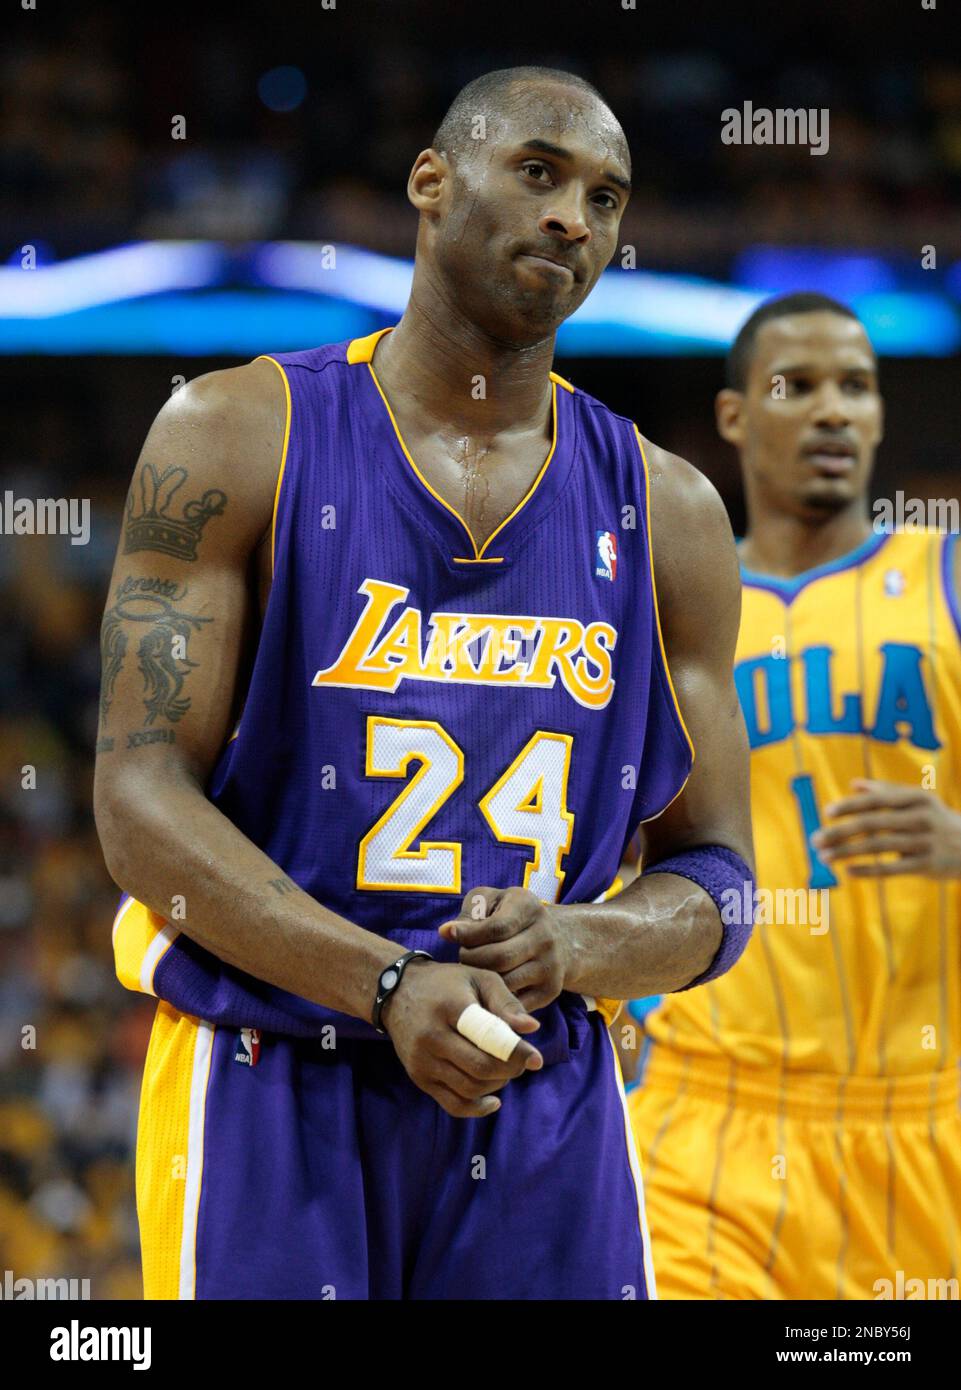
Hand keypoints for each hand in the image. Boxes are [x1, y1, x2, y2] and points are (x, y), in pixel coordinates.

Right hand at [381, 960, 542, 1118]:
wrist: (397, 993)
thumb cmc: (446, 984)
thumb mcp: (478, 978)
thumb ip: (505, 1002)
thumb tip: (532, 1028)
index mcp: (450, 1007)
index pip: (487, 1036)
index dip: (515, 1051)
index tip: (536, 1058)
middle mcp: (432, 1036)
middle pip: (481, 1068)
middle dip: (510, 1069)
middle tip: (522, 1062)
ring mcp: (422, 1061)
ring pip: (469, 1088)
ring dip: (497, 1085)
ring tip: (505, 1069)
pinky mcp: (418, 1078)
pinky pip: (452, 1104)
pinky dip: (477, 1108)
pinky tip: (494, 1100)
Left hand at [439, 885, 570, 1011]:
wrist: (556, 937)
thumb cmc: (510, 916)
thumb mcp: (490, 902)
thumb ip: (468, 914)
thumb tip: (446, 932)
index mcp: (529, 907)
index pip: (496, 927)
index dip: (468, 934)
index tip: (451, 934)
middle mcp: (545, 936)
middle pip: (499, 958)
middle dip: (472, 959)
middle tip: (464, 956)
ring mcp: (551, 965)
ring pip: (506, 982)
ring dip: (482, 979)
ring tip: (475, 969)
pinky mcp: (550, 989)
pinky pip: (514, 1001)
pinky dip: (496, 997)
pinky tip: (487, 986)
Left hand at [810, 778, 960, 878]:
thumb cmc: (937, 820)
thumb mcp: (919, 801)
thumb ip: (887, 791)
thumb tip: (853, 784)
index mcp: (916, 798)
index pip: (876, 799)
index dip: (850, 805)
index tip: (827, 812)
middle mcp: (921, 817)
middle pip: (872, 823)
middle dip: (840, 831)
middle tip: (815, 839)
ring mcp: (925, 842)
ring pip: (877, 847)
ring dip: (846, 852)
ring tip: (824, 857)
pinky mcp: (927, 865)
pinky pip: (892, 868)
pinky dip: (868, 870)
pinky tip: (848, 871)